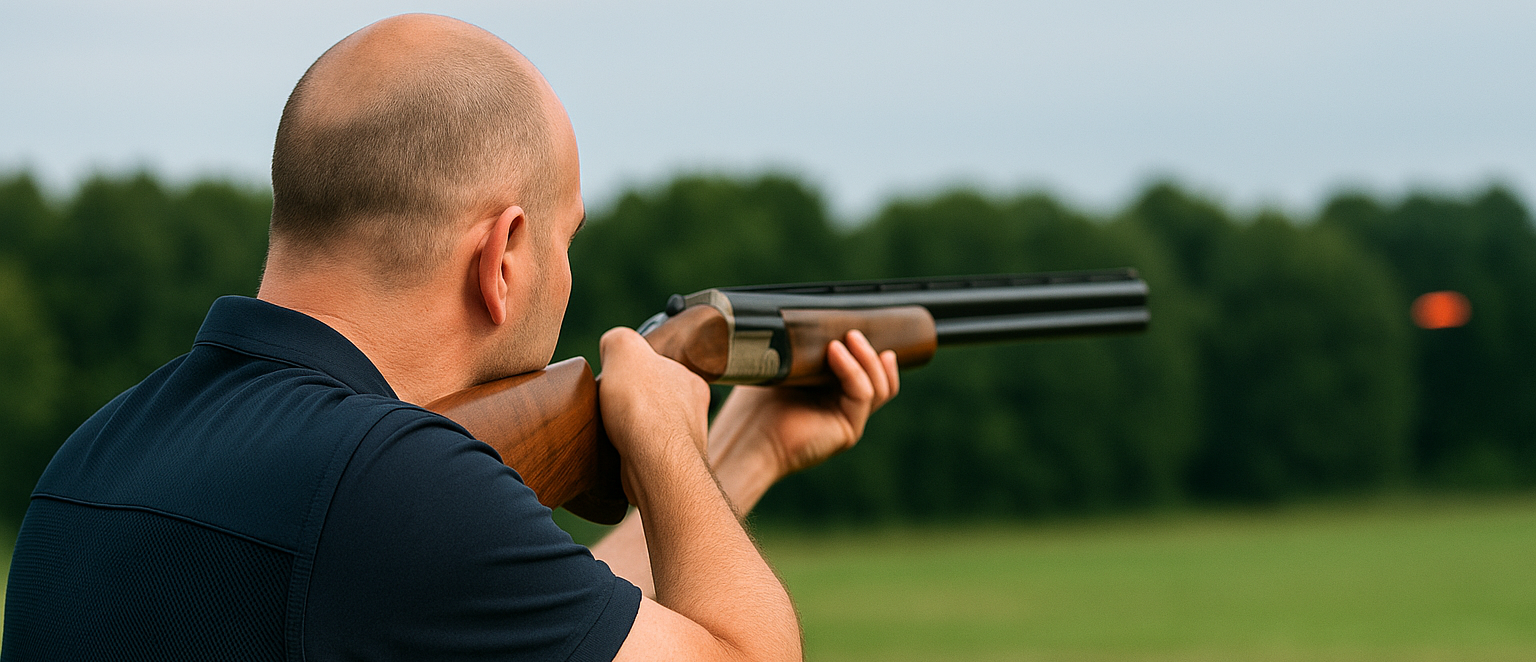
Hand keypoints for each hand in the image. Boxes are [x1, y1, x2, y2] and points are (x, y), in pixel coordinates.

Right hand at [598, 327, 711, 502]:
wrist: (654, 462)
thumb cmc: (644, 406)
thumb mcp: (624, 349)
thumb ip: (619, 339)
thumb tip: (613, 348)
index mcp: (688, 378)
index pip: (657, 368)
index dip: (630, 371)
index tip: (616, 380)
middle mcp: (692, 409)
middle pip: (654, 398)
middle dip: (632, 401)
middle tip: (612, 405)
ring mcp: (684, 441)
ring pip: (652, 428)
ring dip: (632, 428)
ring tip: (614, 429)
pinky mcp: (672, 467)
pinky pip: (648, 454)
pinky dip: (633, 452)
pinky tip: (621, 450)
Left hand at [710, 329, 900, 480]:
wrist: (745, 441)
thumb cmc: (752, 407)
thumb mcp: (778, 368)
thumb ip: (795, 350)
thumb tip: (802, 315)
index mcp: (830, 394)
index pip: (865, 371)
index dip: (868, 350)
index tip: (857, 325)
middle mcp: (843, 409)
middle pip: (880, 379)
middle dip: (871, 352)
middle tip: (853, 331)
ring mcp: (848, 420)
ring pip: (880, 386)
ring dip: (866, 358)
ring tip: (848, 337)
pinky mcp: (848, 430)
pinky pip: (863, 394)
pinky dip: (853, 370)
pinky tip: (835, 351)